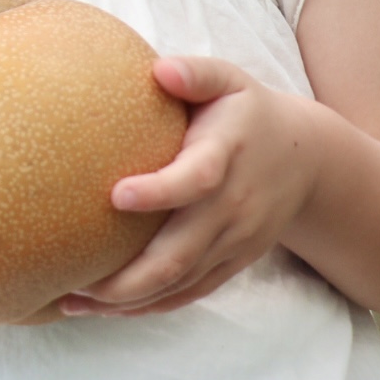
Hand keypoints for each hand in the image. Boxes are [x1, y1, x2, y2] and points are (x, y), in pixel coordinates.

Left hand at [58, 55, 322, 318]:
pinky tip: (106, 309)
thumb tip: (161, 70)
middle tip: (71, 281)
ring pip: (179, 283)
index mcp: (227, 157)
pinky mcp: (232, 262)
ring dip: (126, 299)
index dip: (160, 191)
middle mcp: (231, 208)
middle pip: (179, 253)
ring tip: (72, 302)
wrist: (307, 161)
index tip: (116, 196)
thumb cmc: (247, 112)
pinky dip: (150, 306)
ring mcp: (233, 242)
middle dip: (125, 275)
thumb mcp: (229, 80)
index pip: (196, 179)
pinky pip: (189, 293)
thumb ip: (196, 73)